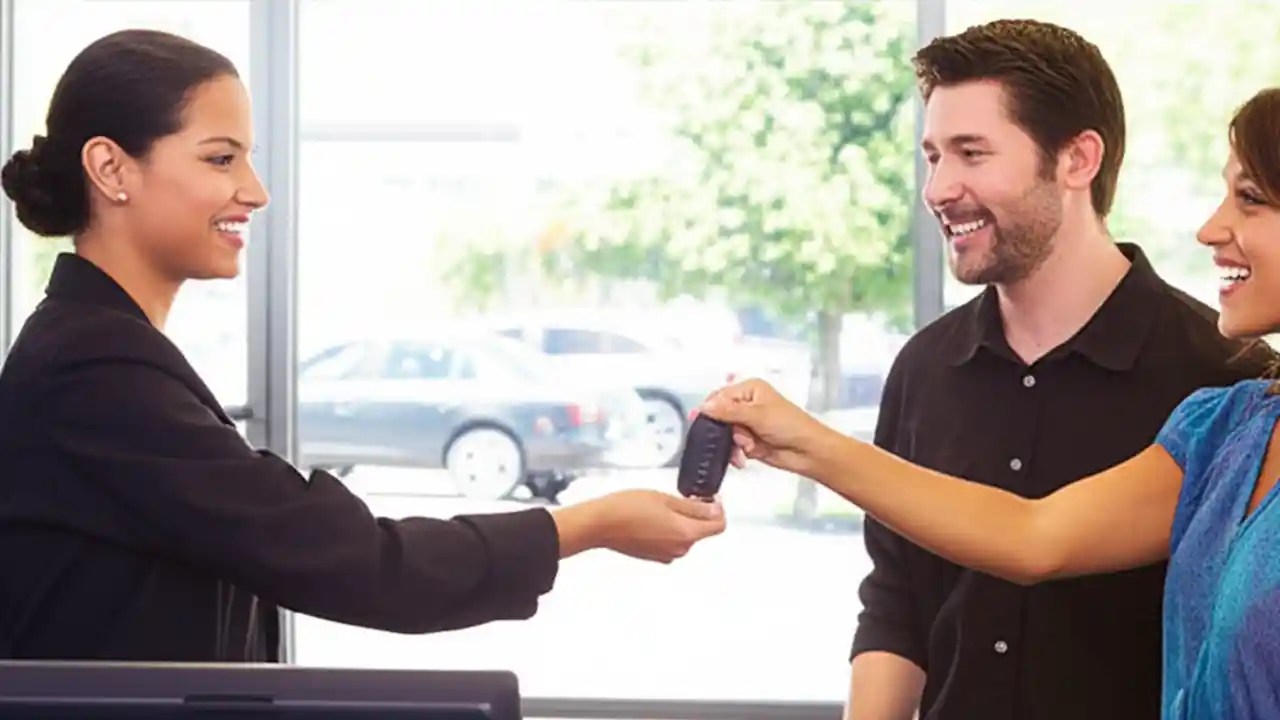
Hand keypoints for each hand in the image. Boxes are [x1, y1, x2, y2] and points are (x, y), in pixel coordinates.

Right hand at [553, 489, 725, 562]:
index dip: (718, 509)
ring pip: (685, 536)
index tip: (709, 497)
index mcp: (686, 534)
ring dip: (681, 521)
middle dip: (697, 513)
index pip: (718, 526)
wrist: (599, 525)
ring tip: (661, 505)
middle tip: (680, 495)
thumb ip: (694, 506)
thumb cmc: (628, 508)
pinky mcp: (654, 557)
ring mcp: (666, 555)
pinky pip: (671, 542)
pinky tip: (651, 517)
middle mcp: (680, 549)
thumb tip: (716, 509)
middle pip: (701, 531)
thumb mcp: (666, 499)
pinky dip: (668, 530)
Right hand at [698, 377, 841, 476]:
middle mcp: (746, 405)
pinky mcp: (749, 442)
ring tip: (747, 449)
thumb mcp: (757, 415)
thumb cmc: (788, 425)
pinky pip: (732, 447)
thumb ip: (729, 411)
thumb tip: (704, 406)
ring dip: (733, 444)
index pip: (720, 396)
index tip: (696, 421)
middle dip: (725, 431)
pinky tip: (743, 459)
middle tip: (734, 439)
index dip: (709, 409)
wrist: (808, 451)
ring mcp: (747, 424)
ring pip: (725, 434)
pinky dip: (736, 454)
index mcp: (750, 390)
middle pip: (720, 416)